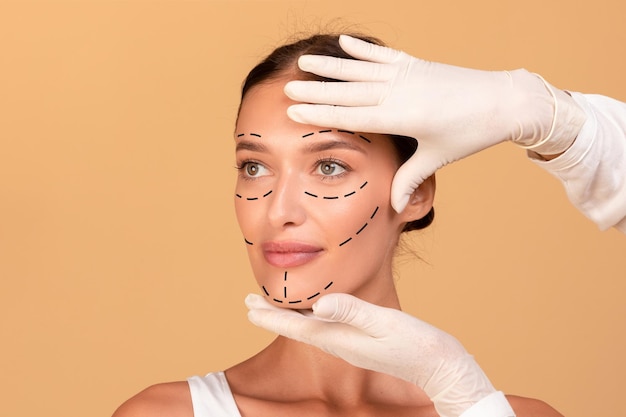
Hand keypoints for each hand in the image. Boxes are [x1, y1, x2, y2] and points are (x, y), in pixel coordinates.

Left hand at [246, 292, 496, 416]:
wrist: (439, 366)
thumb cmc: (415, 343)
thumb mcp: (384, 322)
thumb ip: (352, 311)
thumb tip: (319, 304)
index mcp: (340, 339)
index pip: (296, 325)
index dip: (271, 315)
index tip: (248, 306)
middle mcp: (340, 344)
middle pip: (297, 327)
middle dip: (273, 315)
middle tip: (249, 303)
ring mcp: (350, 345)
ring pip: (310, 327)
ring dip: (289, 315)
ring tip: (273, 305)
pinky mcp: (361, 342)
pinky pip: (327, 327)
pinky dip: (311, 316)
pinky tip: (314, 311)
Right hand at [284, 35, 584, 211]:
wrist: (503, 100)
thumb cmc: (470, 132)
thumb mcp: (436, 158)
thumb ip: (410, 179)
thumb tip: (394, 208)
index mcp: (400, 117)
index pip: (350, 116)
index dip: (320, 113)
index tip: (294, 109)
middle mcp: (399, 92)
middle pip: (348, 91)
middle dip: (316, 89)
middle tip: (287, 87)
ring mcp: (407, 74)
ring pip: (360, 69)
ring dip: (331, 65)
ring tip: (304, 60)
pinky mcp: (416, 64)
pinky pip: (383, 54)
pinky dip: (363, 48)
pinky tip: (344, 42)